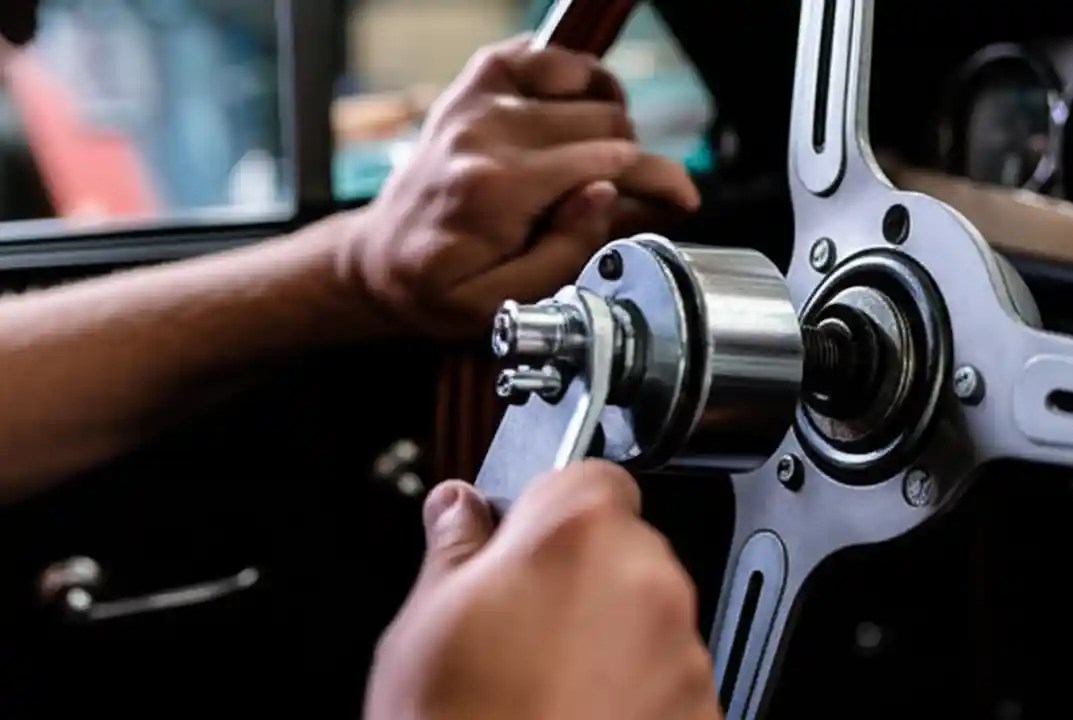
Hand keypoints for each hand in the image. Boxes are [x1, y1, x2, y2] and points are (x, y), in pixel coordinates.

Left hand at [339, 35, 700, 339]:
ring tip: (605, 160)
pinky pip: (548, 57)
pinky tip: (578, 116)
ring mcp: (478, 100)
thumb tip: (608, 194)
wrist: (381, 261)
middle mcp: (487, 132)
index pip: (608, 162)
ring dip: (610, 122)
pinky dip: (576, 79)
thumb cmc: (439, 287)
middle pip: (606, 125)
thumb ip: (564, 251)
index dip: (661, 178)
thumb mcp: (504, 300)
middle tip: (631, 197)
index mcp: (496, 189)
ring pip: (587, 87)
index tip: (683, 196)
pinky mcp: (474, 84)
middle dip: (633, 162)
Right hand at [364, 461, 720, 719]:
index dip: (549, 511)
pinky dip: (637, 691)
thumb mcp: (424, 623)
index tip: (523, 543)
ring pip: (647, 617)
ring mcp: (683, 649)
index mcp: (577, 531)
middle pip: (622, 548)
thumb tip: (456, 508)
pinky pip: (669, 679)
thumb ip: (453, 547)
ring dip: (610, 636)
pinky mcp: (703, 708)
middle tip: (522, 628)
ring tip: (545, 684)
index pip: (587, 475)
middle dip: (579, 576)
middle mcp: (648, 579)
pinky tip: (577, 715)